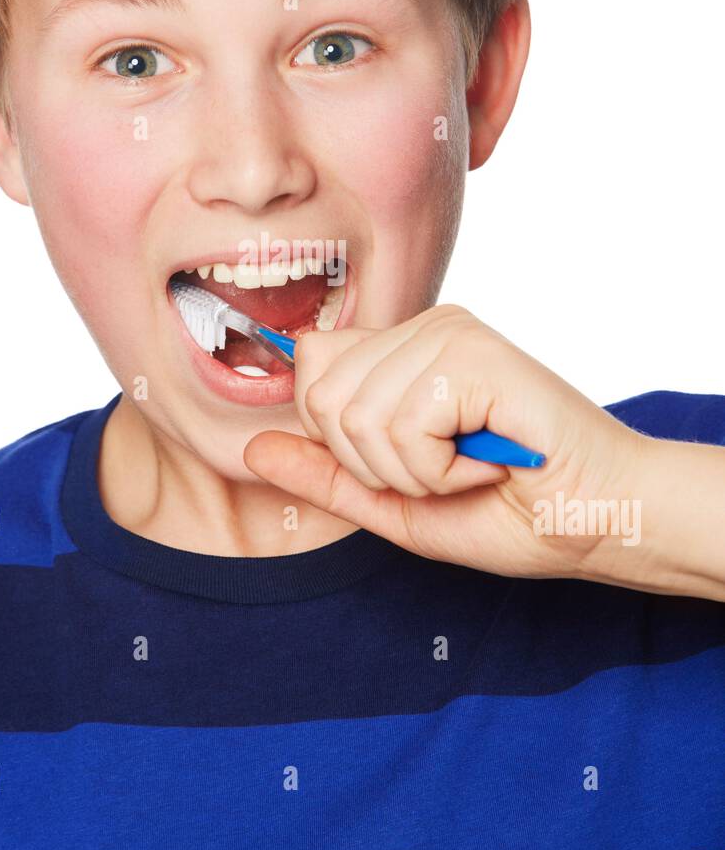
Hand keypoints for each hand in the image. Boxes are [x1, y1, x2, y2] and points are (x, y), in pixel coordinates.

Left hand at [243, 304, 654, 586]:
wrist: (599, 521)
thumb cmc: (511, 510)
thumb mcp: (397, 504)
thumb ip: (327, 475)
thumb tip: (251, 449)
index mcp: (401, 352)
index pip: (311, 368)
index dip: (342, 439)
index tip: (410, 462)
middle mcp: (422, 328)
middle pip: (322, 395)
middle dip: (377, 465)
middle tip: (446, 469)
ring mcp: (449, 332)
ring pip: (357, 415)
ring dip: (414, 473)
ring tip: (472, 464)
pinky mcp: (474, 352)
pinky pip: (403, 423)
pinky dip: (442, 470)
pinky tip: (490, 459)